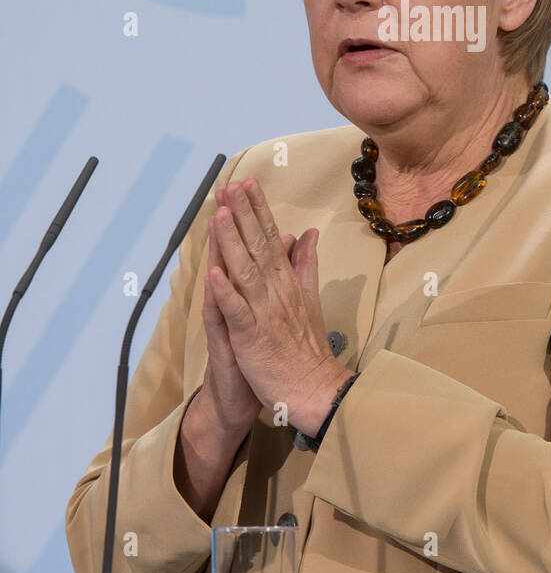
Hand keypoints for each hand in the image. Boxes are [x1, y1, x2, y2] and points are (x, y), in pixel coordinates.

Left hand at [208, 178, 351, 434]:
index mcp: (287, 282)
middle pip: (257, 246)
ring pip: (245, 271)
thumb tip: (307, 232)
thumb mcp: (309, 298)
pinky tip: (214, 273)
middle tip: (229, 185)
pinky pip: (236, 312)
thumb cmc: (307, 348)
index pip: (271, 238)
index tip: (247, 183)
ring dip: (231, 243)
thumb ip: (305, 264)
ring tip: (219, 215)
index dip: (257, 210)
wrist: (314, 390)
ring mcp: (264, 313)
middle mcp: (277, 292)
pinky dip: (225, 293)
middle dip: (242, 214)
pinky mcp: (252, 337)